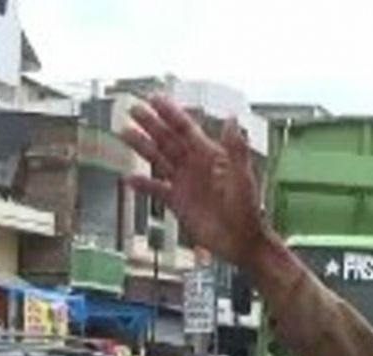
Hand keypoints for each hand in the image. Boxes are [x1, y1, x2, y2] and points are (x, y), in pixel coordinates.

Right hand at [122, 96, 267, 266]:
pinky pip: (156, 190)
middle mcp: (194, 165)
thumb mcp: (242, 176)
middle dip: (151, 124)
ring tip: (125, 132)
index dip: (171, 113)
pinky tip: (129, 178)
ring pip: (158, 159)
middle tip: (133, 108)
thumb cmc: (247, 208)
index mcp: (210, 155)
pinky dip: (143, 185)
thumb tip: (232, 118)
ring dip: (142, 146)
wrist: (241, 240)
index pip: (186, 129)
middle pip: (168, 139)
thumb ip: (235, 148)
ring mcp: (184, 183)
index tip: (155, 98)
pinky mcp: (177, 202)